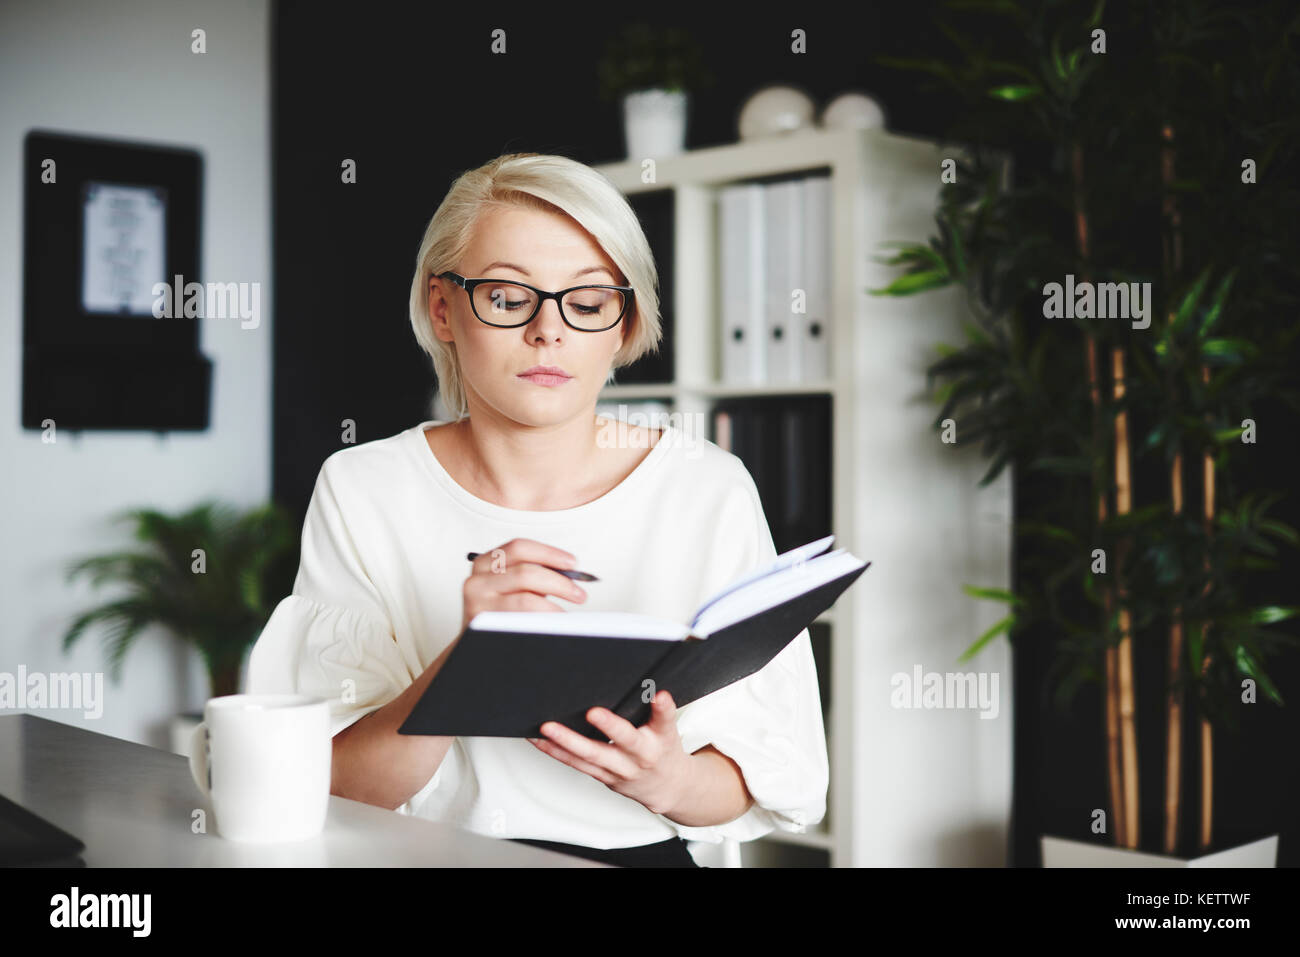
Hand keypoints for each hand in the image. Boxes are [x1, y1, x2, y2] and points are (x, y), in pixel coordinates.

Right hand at [461, 538, 586, 633]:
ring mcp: (477, 604)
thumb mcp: (512, 585)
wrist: (477, 640)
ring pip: (526, 600)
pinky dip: (541, 621)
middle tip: (579, 594)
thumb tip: (571, 573)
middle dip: (560, 583)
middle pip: (526, 573)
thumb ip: (534, 573)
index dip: (549, 553)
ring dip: (553, 607)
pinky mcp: (483, 625)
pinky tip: (550, 624)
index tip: (572, 563)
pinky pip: (521, 621)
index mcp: (485, 563)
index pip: (520, 548)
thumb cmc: (500, 609)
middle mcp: (477, 580)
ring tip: (564, 614)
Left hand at [528, 691, 692, 816]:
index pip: (665, 721)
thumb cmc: (662, 750)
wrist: (665, 788)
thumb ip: (658, 710)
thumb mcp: (667, 728)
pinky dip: (555, 751)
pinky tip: (538, 740)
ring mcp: (620, 769)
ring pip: (591, 756)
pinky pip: (576, 763)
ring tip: (547, 727)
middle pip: (625, 740)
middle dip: (609, 727)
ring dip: (566, 741)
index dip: (662, 709)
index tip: (659, 695)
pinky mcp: (602, 776)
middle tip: (592, 712)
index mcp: (661, 739)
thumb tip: (645, 684)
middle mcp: (641, 756)